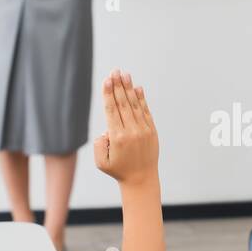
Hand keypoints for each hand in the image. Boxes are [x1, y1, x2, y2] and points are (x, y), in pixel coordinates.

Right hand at [94, 70, 159, 186]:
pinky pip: (145, 112)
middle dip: (118, 86)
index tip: (107, 80)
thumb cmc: (118, 170)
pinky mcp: (152, 131)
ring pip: (134, 105)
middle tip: (115, 71)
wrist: (142, 179)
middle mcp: (131, 132)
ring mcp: (143, 130)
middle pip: (123, 104)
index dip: (109, 94)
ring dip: (129, 88)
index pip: (111, 110)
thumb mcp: (101, 162)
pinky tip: (137, 88)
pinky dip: (141, 99)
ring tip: (125, 74)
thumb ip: (99, 144)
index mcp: (117, 138)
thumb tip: (106, 129)